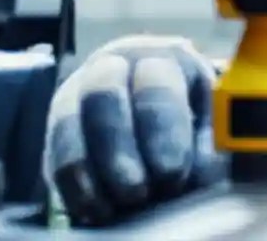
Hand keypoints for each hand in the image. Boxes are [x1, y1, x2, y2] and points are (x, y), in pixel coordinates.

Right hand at [42, 35, 222, 224]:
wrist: (164, 133)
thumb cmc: (198, 130)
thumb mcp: (214, 126)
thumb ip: (213, 142)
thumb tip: (203, 170)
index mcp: (165, 59)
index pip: (156, 80)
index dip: (163, 128)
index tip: (172, 171)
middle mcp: (116, 65)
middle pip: (103, 93)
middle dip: (117, 145)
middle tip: (134, 190)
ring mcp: (79, 92)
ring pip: (69, 118)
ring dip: (86, 167)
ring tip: (110, 207)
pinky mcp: (58, 128)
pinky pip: (53, 150)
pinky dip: (69, 183)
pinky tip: (90, 208)